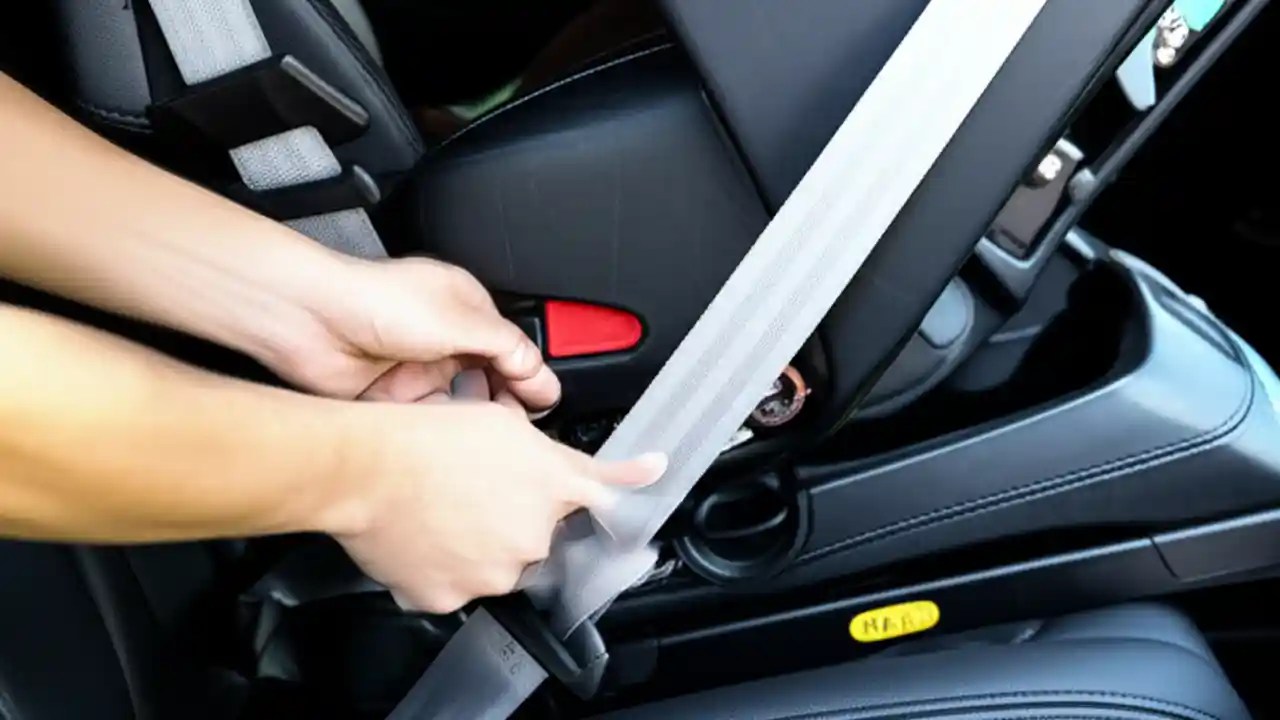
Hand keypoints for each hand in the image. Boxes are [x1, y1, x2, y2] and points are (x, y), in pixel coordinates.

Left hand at [262, 257, 558, 411]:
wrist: (308, 320)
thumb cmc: (374, 300)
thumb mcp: (461, 319)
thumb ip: (506, 346)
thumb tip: (539, 371)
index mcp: (464, 308)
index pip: (510, 347)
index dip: (528, 375)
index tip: (543, 403)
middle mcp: (441, 337)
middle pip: (487, 378)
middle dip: (505, 403)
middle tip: (520, 428)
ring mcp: (415, 367)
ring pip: (457, 403)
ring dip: (471, 420)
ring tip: (488, 438)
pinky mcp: (391, 396)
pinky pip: (425, 420)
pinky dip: (438, 431)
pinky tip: (449, 440)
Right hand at [328, 402, 665, 613]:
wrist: (365, 466)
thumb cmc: (432, 437)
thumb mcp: (517, 428)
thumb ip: (586, 462)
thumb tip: (653, 467)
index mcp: (553, 497)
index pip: (596, 507)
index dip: (590, 504)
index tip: (606, 512)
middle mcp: (528, 544)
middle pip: (534, 537)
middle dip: (514, 515)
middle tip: (477, 486)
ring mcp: (487, 576)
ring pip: (492, 563)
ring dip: (478, 541)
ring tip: (443, 505)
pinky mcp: (444, 597)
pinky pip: (451, 584)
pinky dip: (441, 564)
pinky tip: (424, 530)